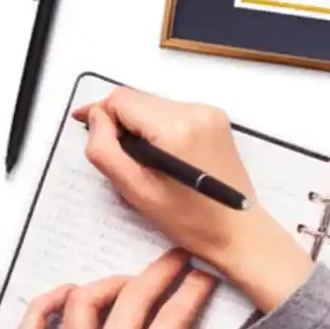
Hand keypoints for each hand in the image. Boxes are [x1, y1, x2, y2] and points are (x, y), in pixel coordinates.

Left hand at [15, 250, 242, 328]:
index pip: (172, 318)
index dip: (192, 292)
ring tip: (128, 282)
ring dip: (106, 284)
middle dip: (158, 273)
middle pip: (131, 300)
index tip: (202, 279)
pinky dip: (41, 310)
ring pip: (80, 305)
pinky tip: (62, 298)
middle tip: (175, 264)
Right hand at [74, 88, 312, 312]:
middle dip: (120, 122)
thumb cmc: (189, 219)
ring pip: (152, 104)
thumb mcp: (135, 190)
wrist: (237, 230)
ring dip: (139, 126)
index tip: (92, 134)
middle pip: (137, 99)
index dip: (101, 115)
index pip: (120, 100)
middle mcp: (195, 111)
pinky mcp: (214, 118)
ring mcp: (208, 112)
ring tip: (143, 161)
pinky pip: (171, 111)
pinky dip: (158, 128)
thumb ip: (105, 149)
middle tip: (119, 157)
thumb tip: (95, 117)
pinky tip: (162, 156)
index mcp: (175, 127)